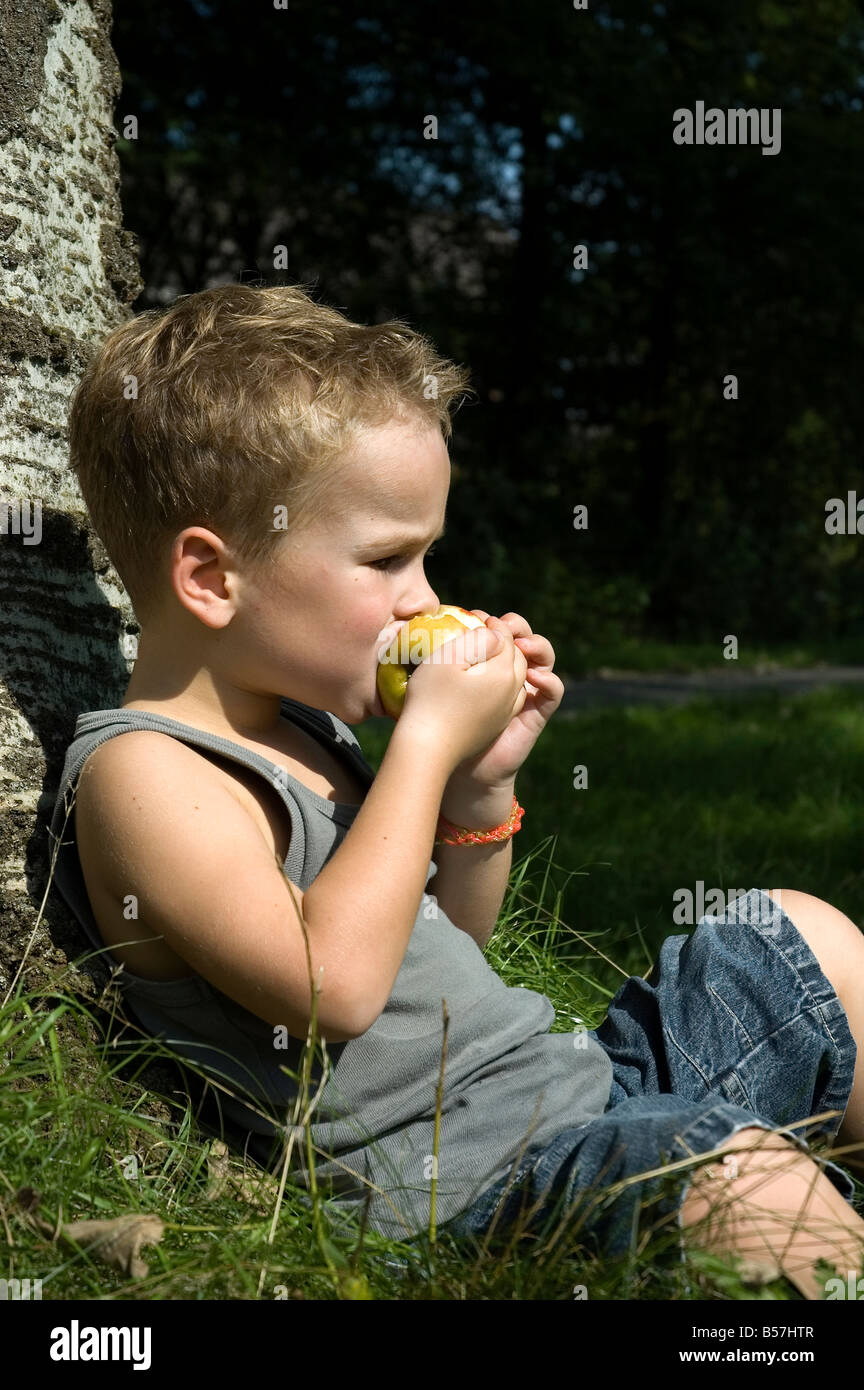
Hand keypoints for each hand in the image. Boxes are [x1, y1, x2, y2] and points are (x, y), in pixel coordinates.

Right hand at [398, 617, 527, 769]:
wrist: (426, 750)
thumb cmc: (430, 700)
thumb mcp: (448, 659)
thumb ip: (478, 639)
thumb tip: (496, 633)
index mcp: (505, 673)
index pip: (507, 638)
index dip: (493, 625)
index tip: (474, 618)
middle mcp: (512, 693)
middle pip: (516, 657)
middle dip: (502, 642)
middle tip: (479, 633)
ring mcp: (505, 712)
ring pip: (513, 678)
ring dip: (502, 663)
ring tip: (480, 656)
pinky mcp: (495, 726)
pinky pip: (505, 697)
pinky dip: (498, 684)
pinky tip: (479, 682)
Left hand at [445, 611, 563, 788]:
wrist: (458, 766)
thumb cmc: (445, 722)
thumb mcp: (443, 685)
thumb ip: (448, 660)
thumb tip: (451, 631)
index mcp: (487, 663)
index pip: (499, 631)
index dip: (492, 621)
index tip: (474, 615)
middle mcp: (509, 674)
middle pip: (524, 638)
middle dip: (517, 626)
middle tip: (503, 625)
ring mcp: (527, 691)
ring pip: (543, 659)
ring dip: (538, 646)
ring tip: (523, 645)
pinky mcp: (538, 712)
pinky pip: (553, 692)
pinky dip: (550, 681)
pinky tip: (535, 677)